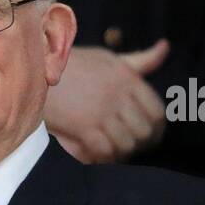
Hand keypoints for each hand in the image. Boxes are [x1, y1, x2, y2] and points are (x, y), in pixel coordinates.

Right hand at [46, 39, 169, 162]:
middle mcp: (117, 96)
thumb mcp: (110, 57)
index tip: (150, 135)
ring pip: (126, 143)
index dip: (157, 128)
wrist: (39, 70)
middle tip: (132, 146)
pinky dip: (104, 156)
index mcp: (128, 79)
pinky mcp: (83, 126)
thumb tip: (165, 47)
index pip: (156, 111)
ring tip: (115, 151)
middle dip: (140, 143)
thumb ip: (140, 60)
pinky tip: (99, 154)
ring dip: (122, 151)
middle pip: (144, 131)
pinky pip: (105, 150)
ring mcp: (100, 112)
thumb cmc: (75, 64)